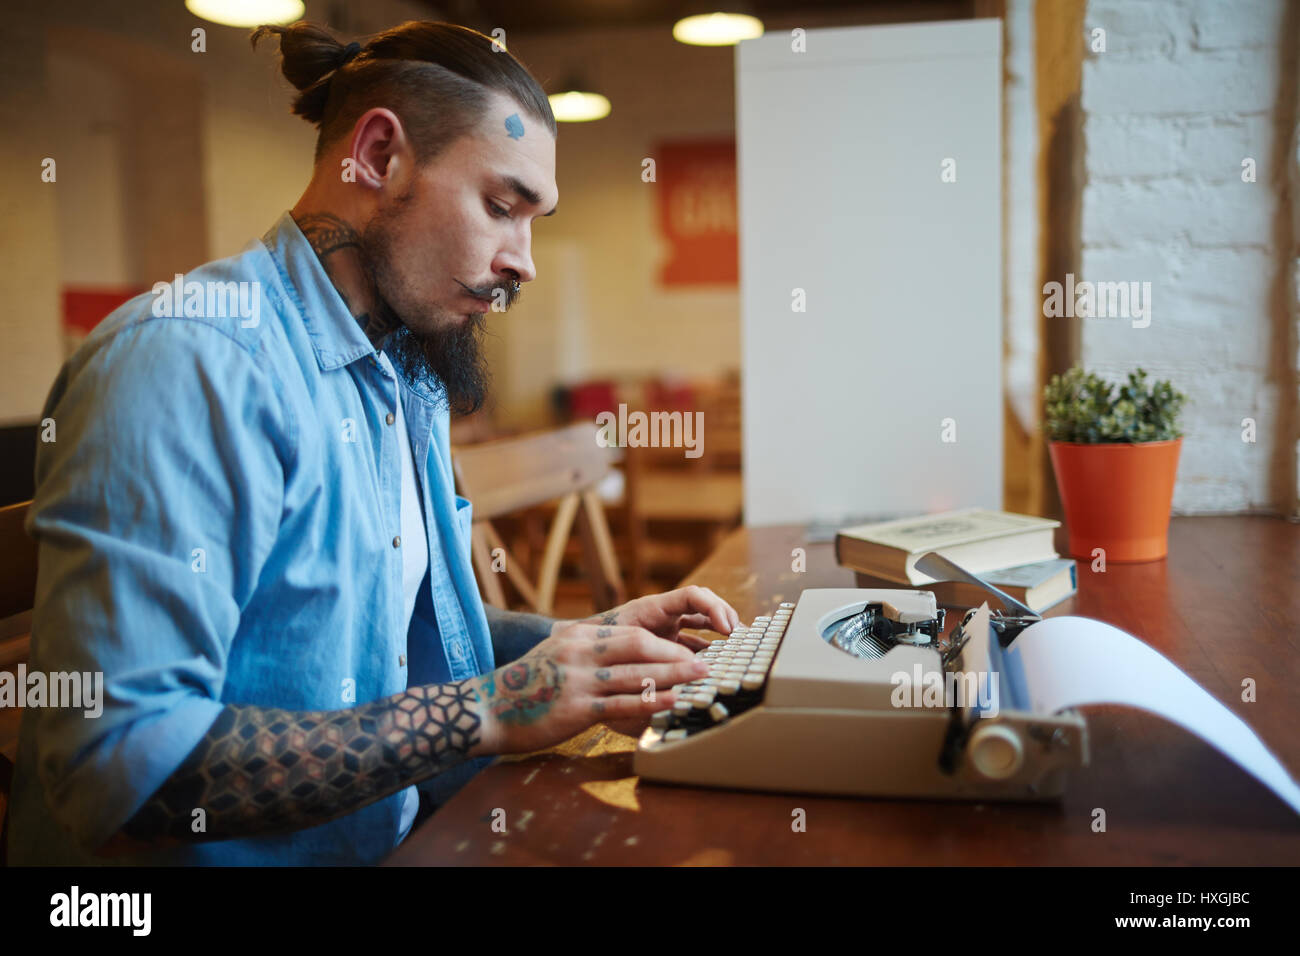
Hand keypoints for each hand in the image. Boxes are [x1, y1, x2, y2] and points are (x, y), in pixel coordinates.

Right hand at [473, 620, 711, 754]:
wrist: (487, 709)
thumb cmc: (527, 686)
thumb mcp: (557, 655)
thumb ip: (589, 652)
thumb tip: (626, 657)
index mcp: (580, 637)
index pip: (632, 634)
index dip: (665, 643)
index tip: (690, 650)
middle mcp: (580, 652)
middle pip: (639, 647)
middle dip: (676, 655)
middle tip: (706, 664)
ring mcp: (578, 680)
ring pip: (635, 674)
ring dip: (673, 677)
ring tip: (700, 680)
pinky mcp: (576, 708)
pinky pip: (620, 704)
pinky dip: (650, 702)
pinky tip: (671, 703)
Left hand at [568, 585, 741, 651]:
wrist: (576, 650)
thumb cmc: (593, 645)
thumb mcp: (617, 647)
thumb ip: (642, 654)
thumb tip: (671, 667)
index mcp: (653, 608)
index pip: (692, 595)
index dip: (713, 607)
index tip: (727, 628)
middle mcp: (663, 615)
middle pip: (704, 605)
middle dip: (725, 616)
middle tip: (739, 637)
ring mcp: (666, 629)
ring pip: (702, 623)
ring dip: (720, 632)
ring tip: (737, 649)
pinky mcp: (665, 644)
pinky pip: (693, 642)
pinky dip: (707, 650)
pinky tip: (718, 664)